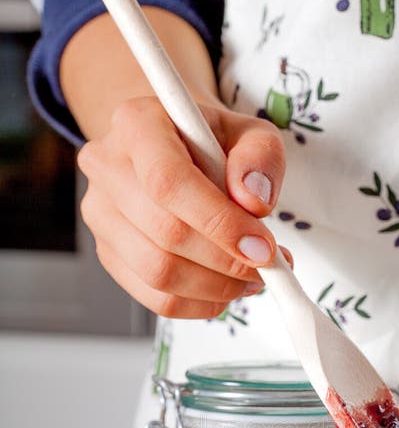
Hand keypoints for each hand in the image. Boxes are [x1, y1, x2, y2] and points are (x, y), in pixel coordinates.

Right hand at [78, 96, 287, 317]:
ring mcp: (102, 215)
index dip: (219, 223)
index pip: (169, 182)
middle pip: (165, 234)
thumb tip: (254, 202)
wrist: (175, 149)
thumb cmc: (210, 141)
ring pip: (158, 273)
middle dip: (226, 261)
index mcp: (136, 124)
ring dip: (217, 287)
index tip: (262, 248)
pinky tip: (226, 288)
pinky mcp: (109, 254)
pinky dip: (201, 303)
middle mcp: (108, 167)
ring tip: (252, 277)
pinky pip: (155, 297)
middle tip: (268, 266)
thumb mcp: (249, 132)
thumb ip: (260, 157)